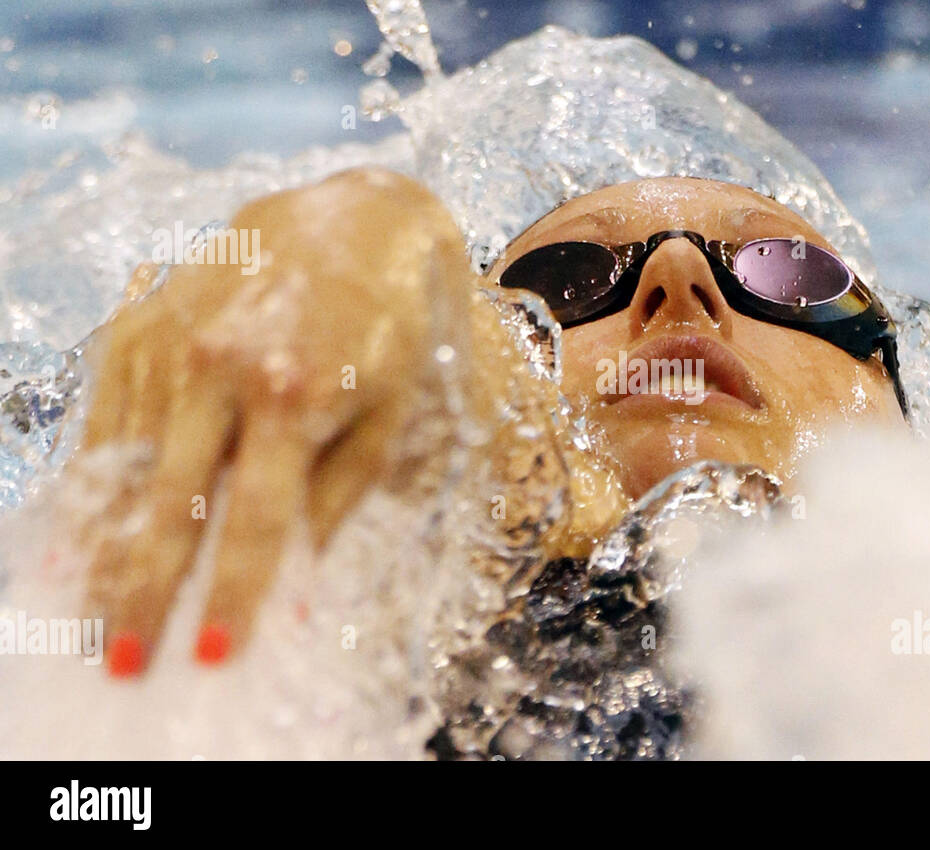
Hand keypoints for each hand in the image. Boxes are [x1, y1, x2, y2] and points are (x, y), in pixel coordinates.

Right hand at [75, 168, 469, 675]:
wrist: (350, 225)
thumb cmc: (387, 331)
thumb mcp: (386, 413)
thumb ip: (337, 496)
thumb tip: (298, 582)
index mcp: (295, 392)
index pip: (258, 519)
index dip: (236, 591)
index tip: (216, 653)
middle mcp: (219, 367)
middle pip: (170, 502)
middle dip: (145, 592)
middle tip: (124, 663)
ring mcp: (168, 344)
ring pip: (123, 468)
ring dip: (105, 551)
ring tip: (91, 620)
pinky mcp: (136, 328)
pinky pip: (104, 423)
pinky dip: (92, 487)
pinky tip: (79, 539)